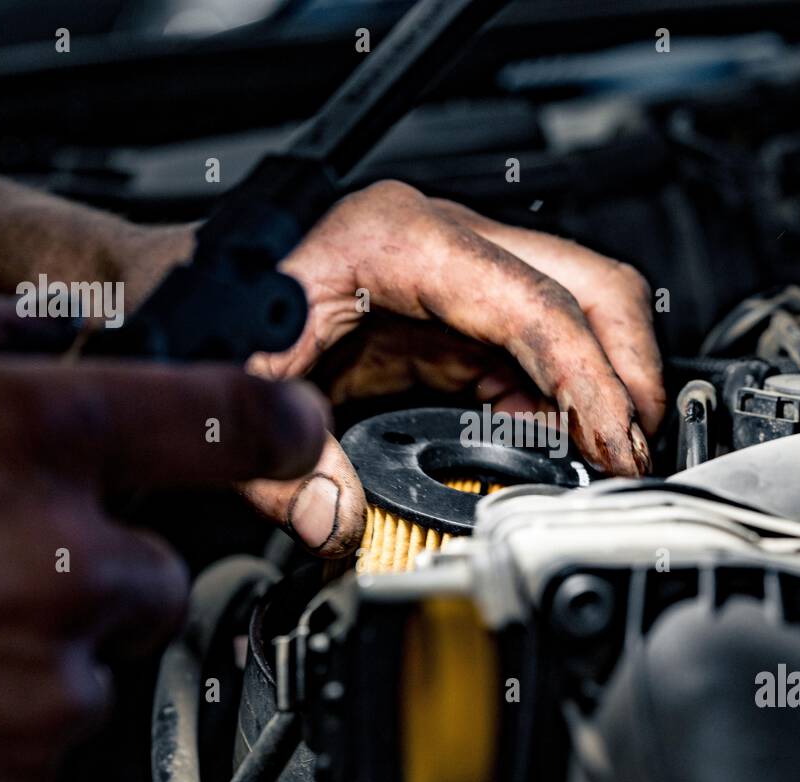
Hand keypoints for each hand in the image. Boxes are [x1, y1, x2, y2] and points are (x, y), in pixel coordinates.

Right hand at [0, 297, 325, 781]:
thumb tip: (45, 327)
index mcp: (30, 437)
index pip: (229, 414)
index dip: (274, 419)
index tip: (293, 429)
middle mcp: (61, 557)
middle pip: (156, 563)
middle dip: (91, 563)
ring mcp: (46, 676)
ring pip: (104, 653)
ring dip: (42, 643)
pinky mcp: (20, 775)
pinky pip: (57, 737)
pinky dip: (8, 720)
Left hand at [235, 181, 665, 555]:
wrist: (167, 282)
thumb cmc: (196, 302)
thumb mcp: (232, 382)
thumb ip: (282, 463)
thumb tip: (339, 527)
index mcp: (398, 238)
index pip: (534, 304)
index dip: (587, 380)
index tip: (614, 446)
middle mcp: (441, 240)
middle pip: (588, 285)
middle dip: (629, 372)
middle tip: (632, 455)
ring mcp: (457, 270)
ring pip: (579, 308)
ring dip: (604, 386)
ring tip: (598, 462)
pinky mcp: (456, 308)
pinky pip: (537, 346)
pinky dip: (562, 396)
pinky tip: (550, 445)